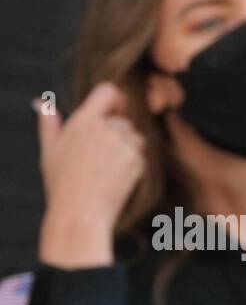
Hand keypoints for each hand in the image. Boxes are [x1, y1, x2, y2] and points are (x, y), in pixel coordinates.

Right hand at [36, 82, 145, 268]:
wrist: (81, 212)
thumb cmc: (62, 184)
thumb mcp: (50, 151)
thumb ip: (50, 124)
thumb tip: (44, 104)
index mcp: (82, 121)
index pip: (108, 91)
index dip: (115, 99)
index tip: (115, 110)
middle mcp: (105, 128)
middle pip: (123, 119)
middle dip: (118, 133)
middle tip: (103, 156)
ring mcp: (123, 144)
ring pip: (135, 136)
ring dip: (128, 147)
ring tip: (109, 168)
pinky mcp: (136, 160)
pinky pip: (142, 154)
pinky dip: (135, 163)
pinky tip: (118, 177)